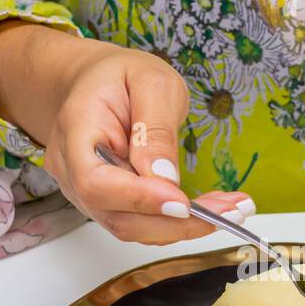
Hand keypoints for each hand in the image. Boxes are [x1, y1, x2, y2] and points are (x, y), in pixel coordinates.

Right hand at [0, 20, 254, 243]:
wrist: (93, 84)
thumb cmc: (118, 78)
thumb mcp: (150, 81)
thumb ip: (157, 127)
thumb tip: (165, 178)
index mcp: (75, 131)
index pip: (96, 182)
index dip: (139, 199)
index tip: (183, 202)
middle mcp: (73, 171)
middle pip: (118, 216)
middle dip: (177, 221)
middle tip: (229, 210)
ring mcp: (87, 193)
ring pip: (134, 227)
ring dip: (185, 226)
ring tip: (232, 209)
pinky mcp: (110, 205)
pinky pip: (143, 222)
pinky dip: (180, 222)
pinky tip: (214, 210)